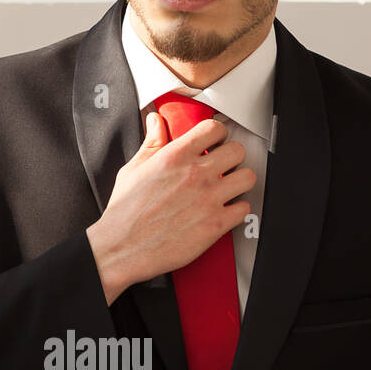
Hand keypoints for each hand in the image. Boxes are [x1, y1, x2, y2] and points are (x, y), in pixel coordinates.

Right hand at [86, 111, 254, 304]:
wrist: (122, 248)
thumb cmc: (125, 212)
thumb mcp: (132, 170)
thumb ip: (151, 143)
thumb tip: (156, 121)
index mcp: (174, 157)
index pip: (214, 129)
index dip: (217, 135)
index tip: (214, 142)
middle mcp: (195, 174)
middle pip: (237, 150)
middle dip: (231, 157)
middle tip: (222, 166)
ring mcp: (208, 199)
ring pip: (248, 177)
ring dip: (239, 182)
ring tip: (227, 188)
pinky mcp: (216, 225)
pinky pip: (244, 209)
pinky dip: (236, 210)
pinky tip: (222, 211)